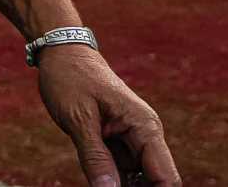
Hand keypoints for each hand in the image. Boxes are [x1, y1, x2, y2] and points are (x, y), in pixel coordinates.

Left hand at [35, 45, 178, 185]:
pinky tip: (96, 180)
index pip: (166, 178)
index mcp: (145, 127)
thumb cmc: (70, 77)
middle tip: (102, 186)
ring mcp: (131, 140)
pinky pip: (120, 171)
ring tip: (97, 179)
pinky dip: (110, 179)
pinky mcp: (116, 142)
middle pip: (154, 182)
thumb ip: (95, 157)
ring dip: (120, 185)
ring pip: (136, 180)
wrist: (60, 54)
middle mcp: (145, 135)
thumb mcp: (78, 118)